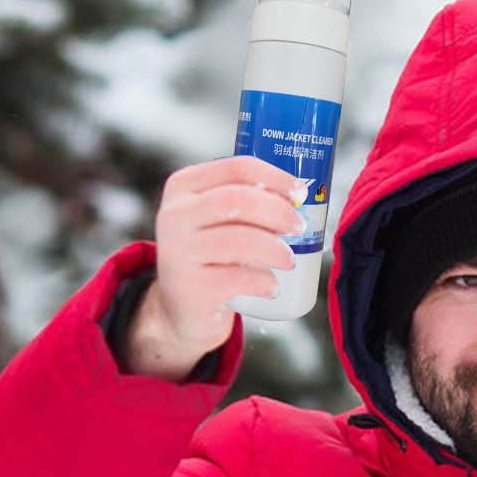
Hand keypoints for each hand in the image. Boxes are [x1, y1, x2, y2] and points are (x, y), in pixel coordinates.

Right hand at [150, 154, 306, 352]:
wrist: (182, 309)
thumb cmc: (212, 258)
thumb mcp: (215, 222)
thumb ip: (244, 203)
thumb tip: (299, 197)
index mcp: (184, 187)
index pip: (236, 168)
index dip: (276, 178)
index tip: (301, 193)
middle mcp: (175, 215)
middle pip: (240, 200)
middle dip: (279, 212)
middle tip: (299, 228)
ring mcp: (179, 251)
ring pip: (242, 240)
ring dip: (277, 250)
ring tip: (288, 261)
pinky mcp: (190, 287)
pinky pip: (239, 278)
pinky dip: (265, 282)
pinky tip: (272, 287)